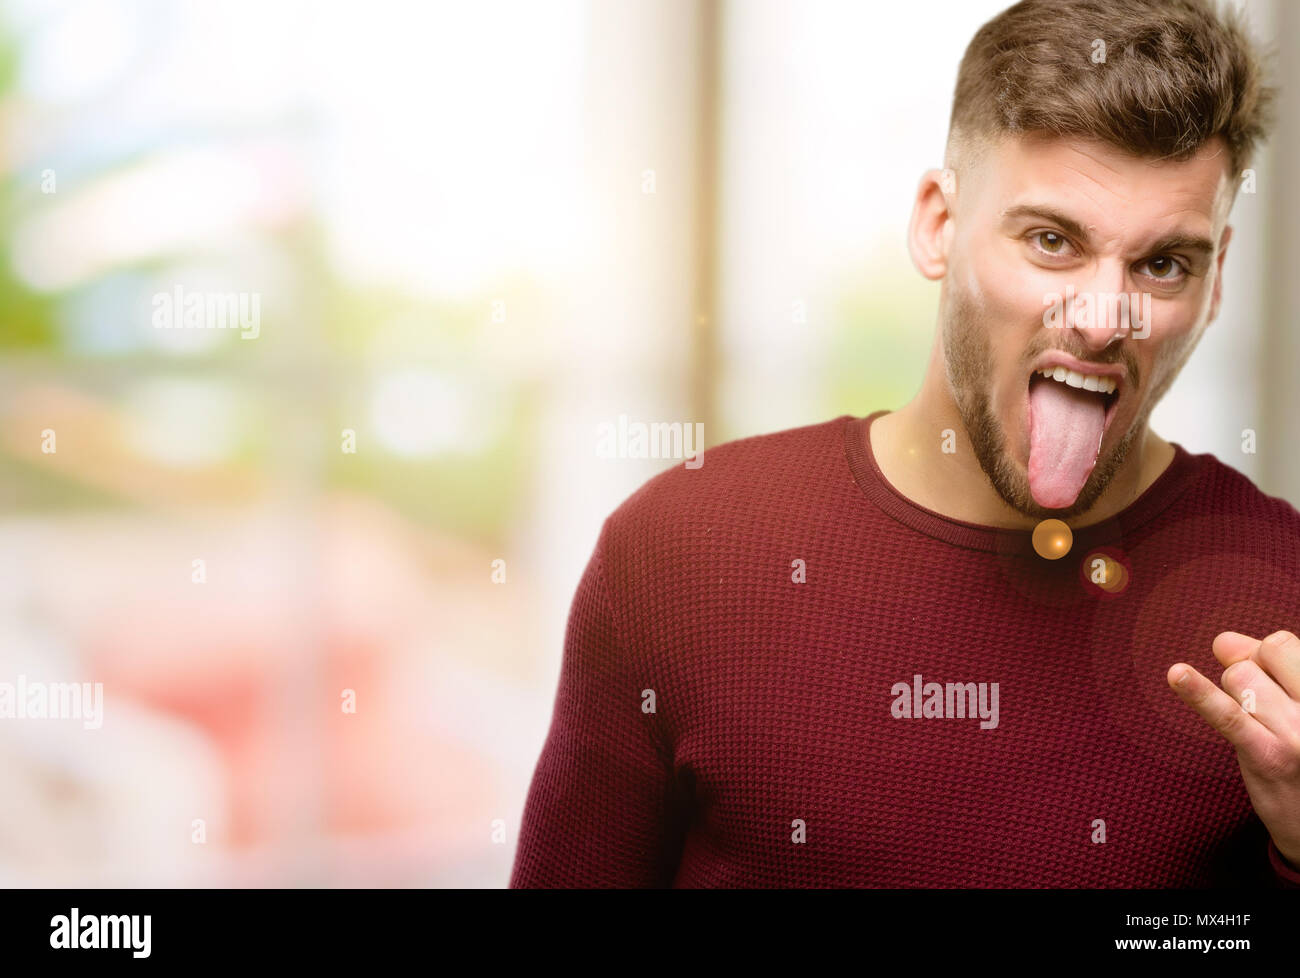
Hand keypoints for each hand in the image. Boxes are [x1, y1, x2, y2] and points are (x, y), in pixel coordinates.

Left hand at [1168, 630, 1299, 868]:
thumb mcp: (1299, 705)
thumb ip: (1266, 666)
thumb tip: (1221, 640)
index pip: (1280, 645)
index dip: (1263, 658)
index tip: (1267, 680)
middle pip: (1259, 657)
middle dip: (1250, 674)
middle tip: (1268, 712)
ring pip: (1238, 679)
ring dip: (1238, 699)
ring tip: (1264, 730)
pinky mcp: (1269, 757)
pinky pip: (1229, 715)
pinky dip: (1199, 693)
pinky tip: (1177, 675)